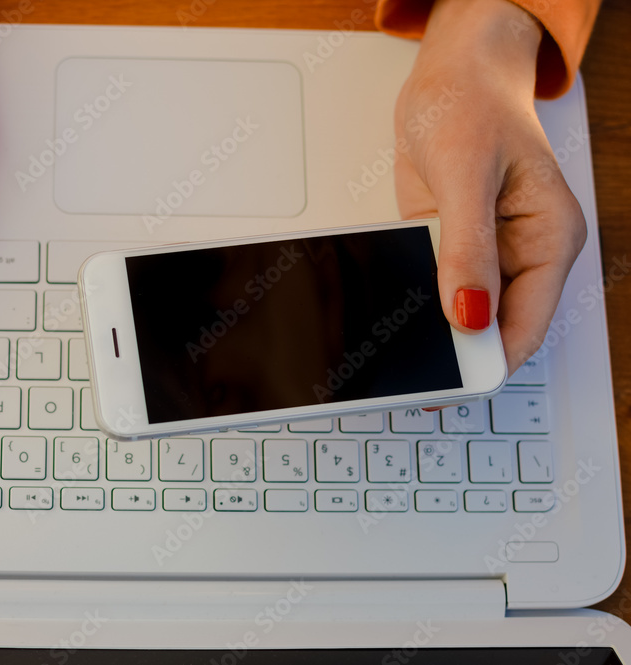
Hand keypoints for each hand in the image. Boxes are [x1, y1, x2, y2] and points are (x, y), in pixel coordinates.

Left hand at [393, 0, 585, 375]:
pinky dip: (410, 304)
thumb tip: (468, 313)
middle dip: (454, 354)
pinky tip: (387, 317)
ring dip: (427, 333)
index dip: (490, 360)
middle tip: (409, 381)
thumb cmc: (473, 105)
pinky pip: (429, 288)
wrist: (448, 76)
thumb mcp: (466, 175)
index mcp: (549, 238)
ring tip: (390, 356)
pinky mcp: (446, 247)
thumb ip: (466, 248)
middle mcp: (520, 253)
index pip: (526, 323)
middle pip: (491, 327)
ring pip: (457, 313)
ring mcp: (481, 253)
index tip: (450, 387)